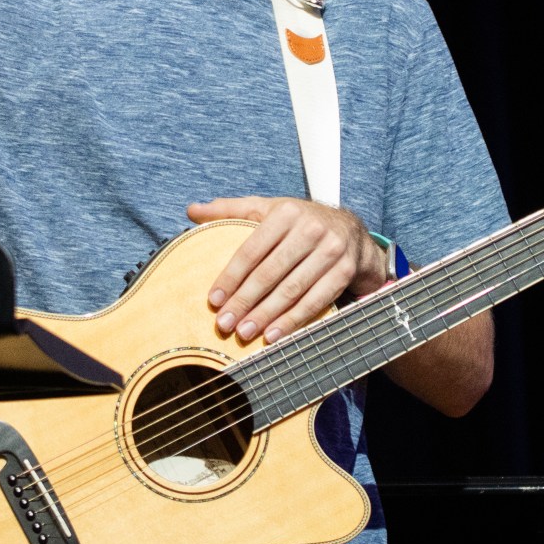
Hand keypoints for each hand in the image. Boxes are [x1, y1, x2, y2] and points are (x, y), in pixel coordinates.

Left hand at [189, 196, 388, 343]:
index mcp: (286, 212)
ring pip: (291, 289)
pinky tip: (273, 335)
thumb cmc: (299, 223)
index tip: (214, 300)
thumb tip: (192, 211)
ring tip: (244, 333)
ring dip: (266, 315)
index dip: (230, 277)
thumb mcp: (268, 208)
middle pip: (270, 272)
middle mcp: (310, 229)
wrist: (350, 231)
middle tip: (224, 324)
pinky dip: (293, 321)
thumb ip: (230, 210)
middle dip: (244, 301)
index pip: (251, 250)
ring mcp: (330, 251)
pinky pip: (314, 301)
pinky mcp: (344, 271)